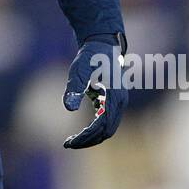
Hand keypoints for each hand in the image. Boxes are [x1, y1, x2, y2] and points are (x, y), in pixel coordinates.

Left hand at [63, 32, 127, 149]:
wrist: (103, 44)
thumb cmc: (90, 56)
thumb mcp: (79, 69)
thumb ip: (74, 87)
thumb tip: (69, 109)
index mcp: (114, 96)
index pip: (101, 126)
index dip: (85, 137)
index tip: (68, 142)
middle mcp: (120, 102)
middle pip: (107, 132)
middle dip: (88, 141)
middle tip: (67, 144)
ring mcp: (119, 103)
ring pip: (108, 129)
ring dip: (92, 137)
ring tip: (71, 141)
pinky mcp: (114, 102)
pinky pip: (107, 122)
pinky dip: (95, 130)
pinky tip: (80, 132)